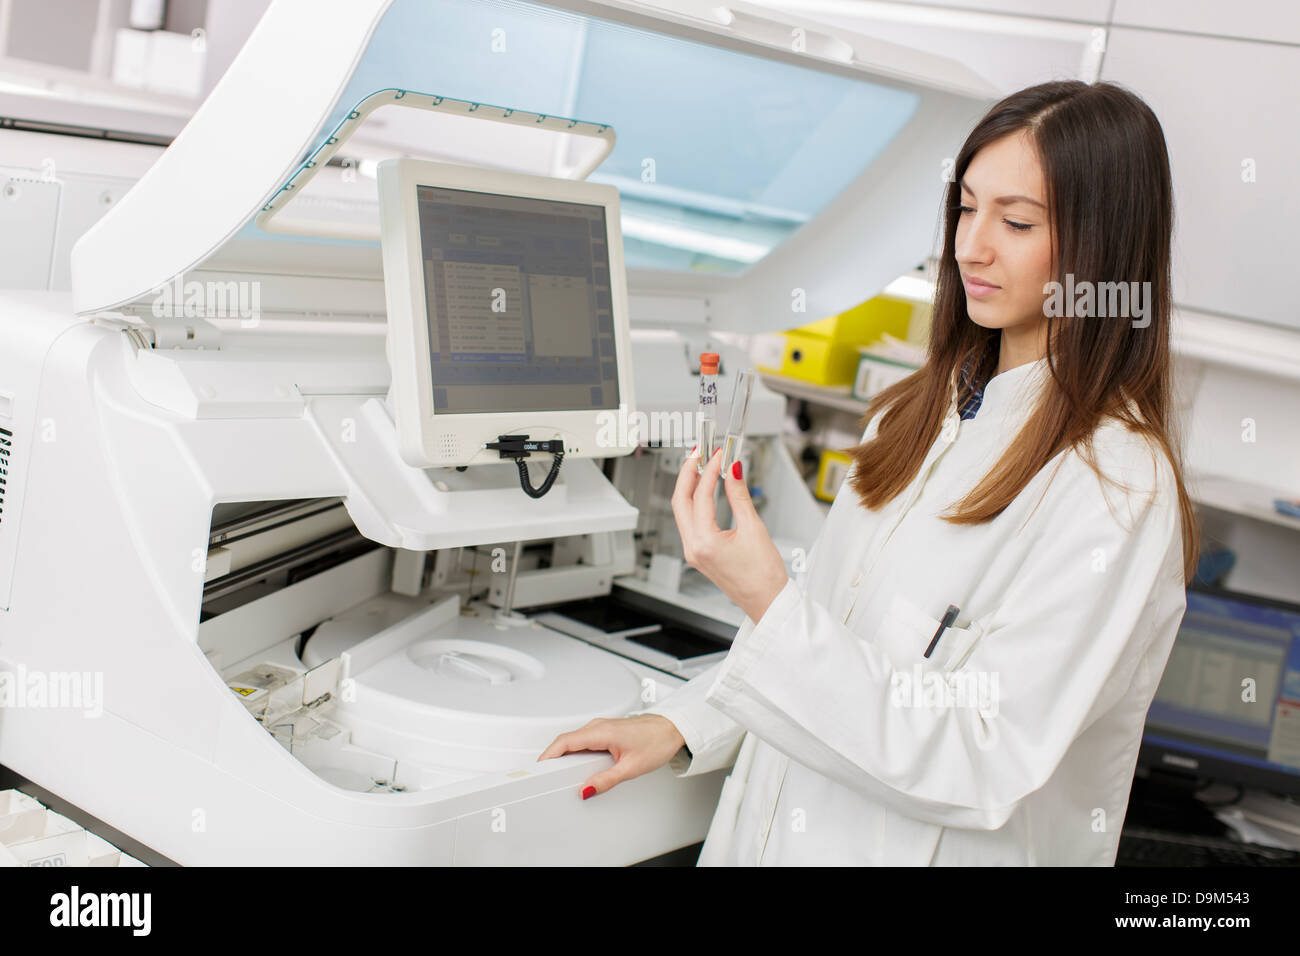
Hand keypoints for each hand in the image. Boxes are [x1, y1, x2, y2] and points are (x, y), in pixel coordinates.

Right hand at [536, 715, 686, 796]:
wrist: (672, 729)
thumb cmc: (657, 741)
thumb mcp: (631, 768)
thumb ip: (606, 780)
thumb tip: (587, 789)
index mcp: (601, 732)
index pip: (565, 742)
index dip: (548, 755)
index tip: (538, 768)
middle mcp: (599, 726)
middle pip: (566, 741)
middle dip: (553, 757)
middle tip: (545, 775)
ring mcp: (602, 726)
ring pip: (575, 740)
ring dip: (565, 755)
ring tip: (560, 773)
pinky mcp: (606, 730)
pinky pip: (584, 740)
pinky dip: (575, 752)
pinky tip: (578, 765)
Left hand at [671, 446, 788, 622]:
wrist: (767, 602)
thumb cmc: (763, 577)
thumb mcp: (753, 528)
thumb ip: (739, 496)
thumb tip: (733, 471)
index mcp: (704, 542)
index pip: (701, 495)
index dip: (710, 470)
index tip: (720, 455)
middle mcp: (693, 548)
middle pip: (680, 500)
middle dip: (688, 473)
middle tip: (699, 453)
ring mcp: (694, 552)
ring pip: (682, 511)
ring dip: (689, 486)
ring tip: (701, 466)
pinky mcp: (699, 554)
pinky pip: (689, 522)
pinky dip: (694, 502)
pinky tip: (704, 490)